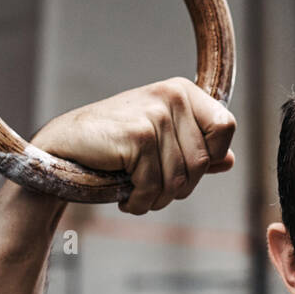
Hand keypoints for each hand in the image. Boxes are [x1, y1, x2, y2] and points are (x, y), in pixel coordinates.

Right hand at [32, 78, 235, 214]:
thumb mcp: (160, 142)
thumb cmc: (114, 145)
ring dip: (158, 199)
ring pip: (181, 179)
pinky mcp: (139, 136)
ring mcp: (156, 115)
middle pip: (203, 161)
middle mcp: (172, 96)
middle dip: (180, 187)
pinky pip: (155, 186)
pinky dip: (140, 202)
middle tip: (152, 188)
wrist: (64, 146)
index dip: (213, 156)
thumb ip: (195, 149)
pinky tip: (126, 198)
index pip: (226, 127)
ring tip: (138, 193)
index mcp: (182, 91)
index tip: (184, 166)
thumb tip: (230, 160)